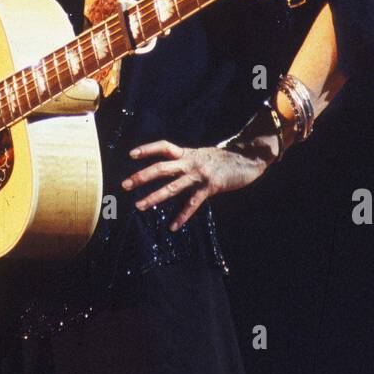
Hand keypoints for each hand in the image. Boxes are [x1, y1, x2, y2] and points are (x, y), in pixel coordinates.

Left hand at [120, 136, 279, 231]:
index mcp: (188, 153)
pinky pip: (192, 203)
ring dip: (154, 197)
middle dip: (142, 176)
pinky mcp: (211, 187)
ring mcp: (200, 175)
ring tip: (139, 206)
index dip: (147, 149)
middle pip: (161, 168)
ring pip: (172, 187)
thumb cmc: (226, 159)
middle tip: (124, 185)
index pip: (163, 147)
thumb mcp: (204, 155)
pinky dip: (182, 215)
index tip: (131, 154)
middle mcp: (190, 162)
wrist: (249, 158)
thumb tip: (176, 165)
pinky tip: (173, 226)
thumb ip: (190, 160)